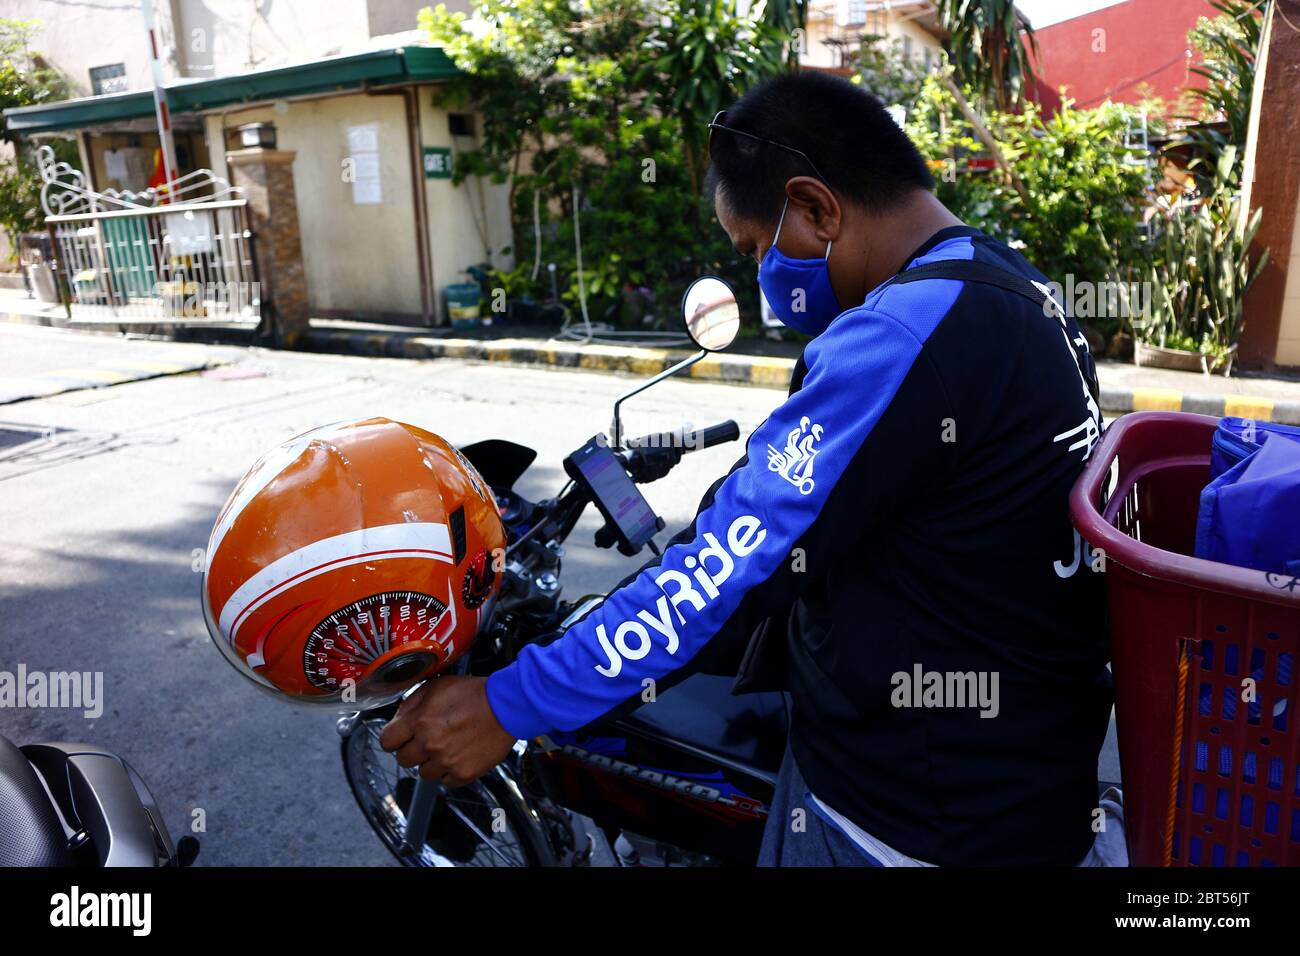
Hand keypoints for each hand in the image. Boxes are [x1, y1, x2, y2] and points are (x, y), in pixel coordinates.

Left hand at [378, 676, 516, 786]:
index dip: (394, 738)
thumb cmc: (474, 694)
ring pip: (424, 773)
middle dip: (413, 749)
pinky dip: (450, 770)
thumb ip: (411, 703)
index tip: (401, 736)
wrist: (506, 707)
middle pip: (404, 760)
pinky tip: (460, 754)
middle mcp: (429, 744)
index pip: (387, 741)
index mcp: (419, 722)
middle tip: (428, 739)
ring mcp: (446, 762)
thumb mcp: (437, 686)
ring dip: (432, 761)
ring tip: (448, 746)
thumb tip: (398, 719)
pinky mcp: (463, 773)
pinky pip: (445, 780)